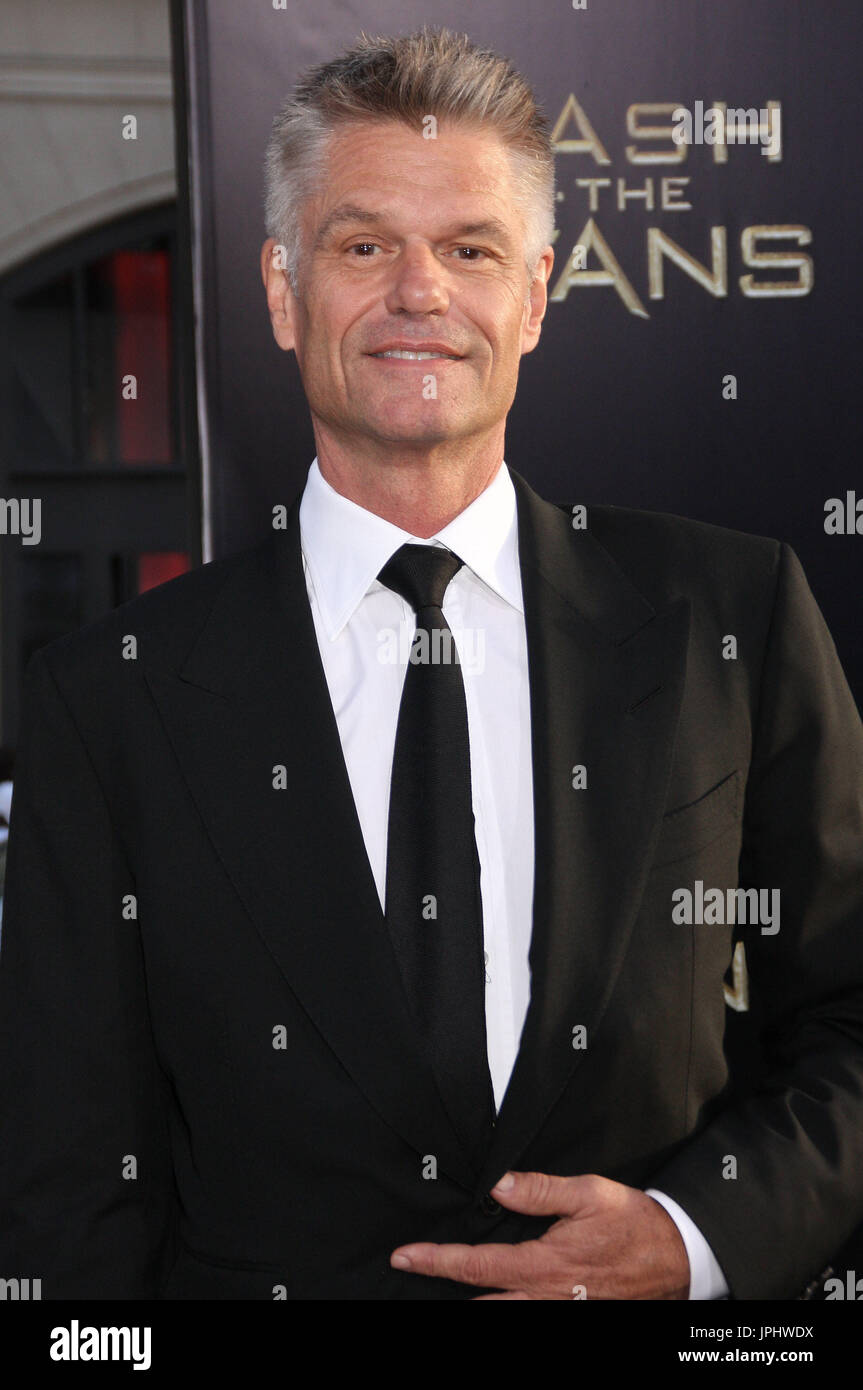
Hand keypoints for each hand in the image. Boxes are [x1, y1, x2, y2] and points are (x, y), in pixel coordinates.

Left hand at [390, 1170, 689, 1298]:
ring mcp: (559, 1315)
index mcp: (545, 1263)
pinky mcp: (573, 1320)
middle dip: (443, 1295)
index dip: (436, 1261)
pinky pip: (530, 1322)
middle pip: (480, 1304)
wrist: (678, 1260)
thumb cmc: (633, 1224)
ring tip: (441, 1296)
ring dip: (472, 1307)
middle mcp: (546, 1298)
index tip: (404, 1256)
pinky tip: (493, 1301)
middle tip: (410, 1280)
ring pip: (503, 1320)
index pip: (477, 1264)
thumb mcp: (589, 1194)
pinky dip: (504, 1312)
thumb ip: (540, 1190)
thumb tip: (497, 1185)